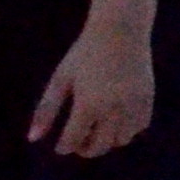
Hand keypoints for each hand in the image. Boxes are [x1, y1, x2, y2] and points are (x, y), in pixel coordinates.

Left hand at [32, 19, 156, 160]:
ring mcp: (133, 104)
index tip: (61, 145)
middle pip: (99, 146)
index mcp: (87, 105)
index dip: (64, 147)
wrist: (120, 30)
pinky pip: (139, 126)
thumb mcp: (60, 79)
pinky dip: (128, 130)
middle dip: (86, 149)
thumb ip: (46, 110)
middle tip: (79, 142)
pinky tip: (117, 120)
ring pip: (121, 140)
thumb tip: (32, 139)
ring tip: (98, 131)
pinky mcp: (147, 98)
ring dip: (108, 141)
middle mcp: (112, 109)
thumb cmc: (85, 53)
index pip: (73, 141)